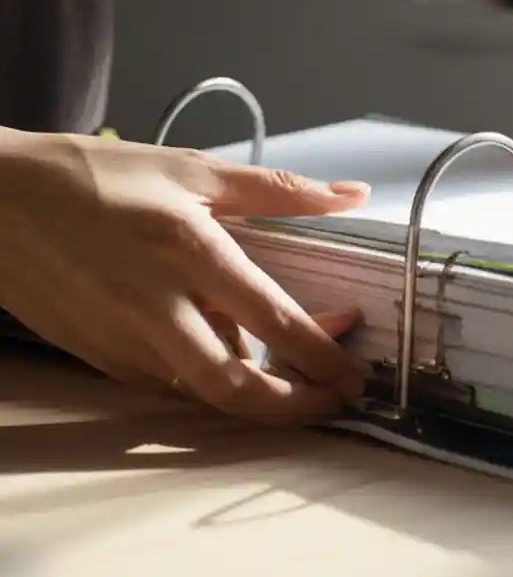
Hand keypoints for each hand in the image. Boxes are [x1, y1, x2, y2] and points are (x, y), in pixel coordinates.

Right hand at [0, 129, 371, 424]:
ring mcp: (124, 339)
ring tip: (296, 382)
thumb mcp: (190, 170)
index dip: (323, 354)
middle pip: (237, 386)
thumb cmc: (93, 177)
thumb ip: (279, 190)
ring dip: (257, 398)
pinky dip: (209, 381)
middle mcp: (157, 305)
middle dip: (296, 406)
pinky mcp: (101, 358)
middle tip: (334, 402)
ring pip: (203, 392)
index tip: (356, 371)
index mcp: (188, 251)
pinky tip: (233, 360)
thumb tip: (352, 195)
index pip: (273, 319)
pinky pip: (170, 383)